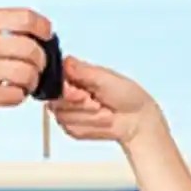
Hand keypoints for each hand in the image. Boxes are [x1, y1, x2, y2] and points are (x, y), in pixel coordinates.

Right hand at [0, 8, 51, 127]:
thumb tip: (21, 34)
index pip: (27, 18)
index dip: (44, 28)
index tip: (47, 36)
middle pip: (33, 49)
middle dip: (41, 60)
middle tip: (36, 67)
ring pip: (29, 73)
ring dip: (32, 80)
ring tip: (24, 83)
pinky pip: (16, 95)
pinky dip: (18, 96)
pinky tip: (9, 94)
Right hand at [48, 56, 163, 146]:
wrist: (137, 118)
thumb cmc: (125, 93)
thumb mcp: (106, 77)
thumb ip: (83, 71)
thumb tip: (65, 61)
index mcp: (72, 76)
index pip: (54, 82)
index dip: (67, 91)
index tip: (84, 94)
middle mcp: (65, 93)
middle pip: (56, 102)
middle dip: (79, 105)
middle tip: (98, 103)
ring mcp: (67, 112)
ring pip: (63, 117)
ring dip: (88, 117)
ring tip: (104, 111)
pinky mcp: (72, 129)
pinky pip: (71, 130)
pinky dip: (89, 127)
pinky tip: (101, 122)